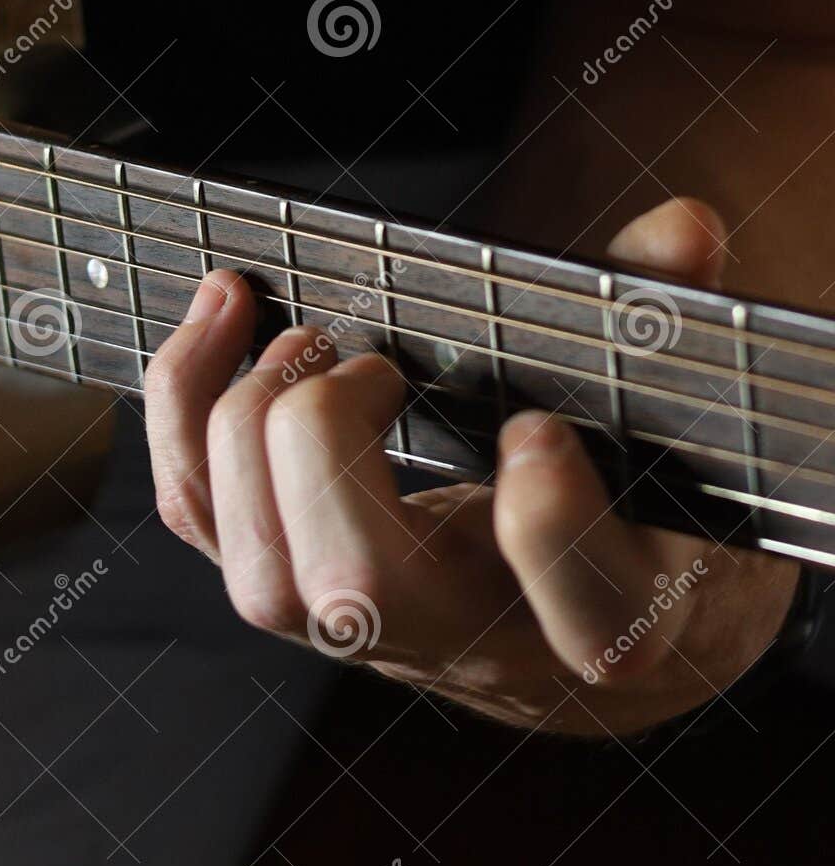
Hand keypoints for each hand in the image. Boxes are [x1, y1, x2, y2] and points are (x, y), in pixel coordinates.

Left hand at [144, 197, 798, 735]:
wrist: (593, 624)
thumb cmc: (643, 506)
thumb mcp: (683, 426)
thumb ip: (668, 321)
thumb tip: (681, 229)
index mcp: (614, 607)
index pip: (587, 611)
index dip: (553, 529)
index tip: (536, 431)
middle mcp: (474, 636)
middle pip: (365, 591)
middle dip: (331, 447)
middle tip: (372, 361)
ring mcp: (369, 627)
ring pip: (263, 580)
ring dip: (244, 433)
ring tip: (294, 336)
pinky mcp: (297, 585)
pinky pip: (204, 524)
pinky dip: (182, 416)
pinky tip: (218, 318)